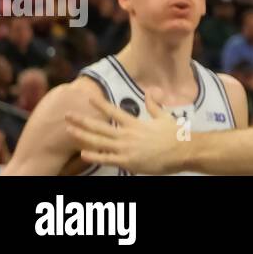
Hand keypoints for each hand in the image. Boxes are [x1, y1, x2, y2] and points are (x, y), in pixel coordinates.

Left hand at [65, 90, 183, 175]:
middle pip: (100, 126)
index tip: (88, 98)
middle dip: (82, 121)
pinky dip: (94, 156)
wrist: (184, 150)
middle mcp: (128, 134)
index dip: (100, 104)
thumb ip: (154, 105)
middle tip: (68, 116)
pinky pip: (107, 158)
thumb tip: (150, 92)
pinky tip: (83, 153)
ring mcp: (126, 148)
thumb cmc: (175, 135)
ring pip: (99, 141)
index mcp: (136, 123)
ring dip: (82, 136)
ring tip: (69, 131)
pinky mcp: (128, 161)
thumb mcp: (165, 117)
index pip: (113, 111)